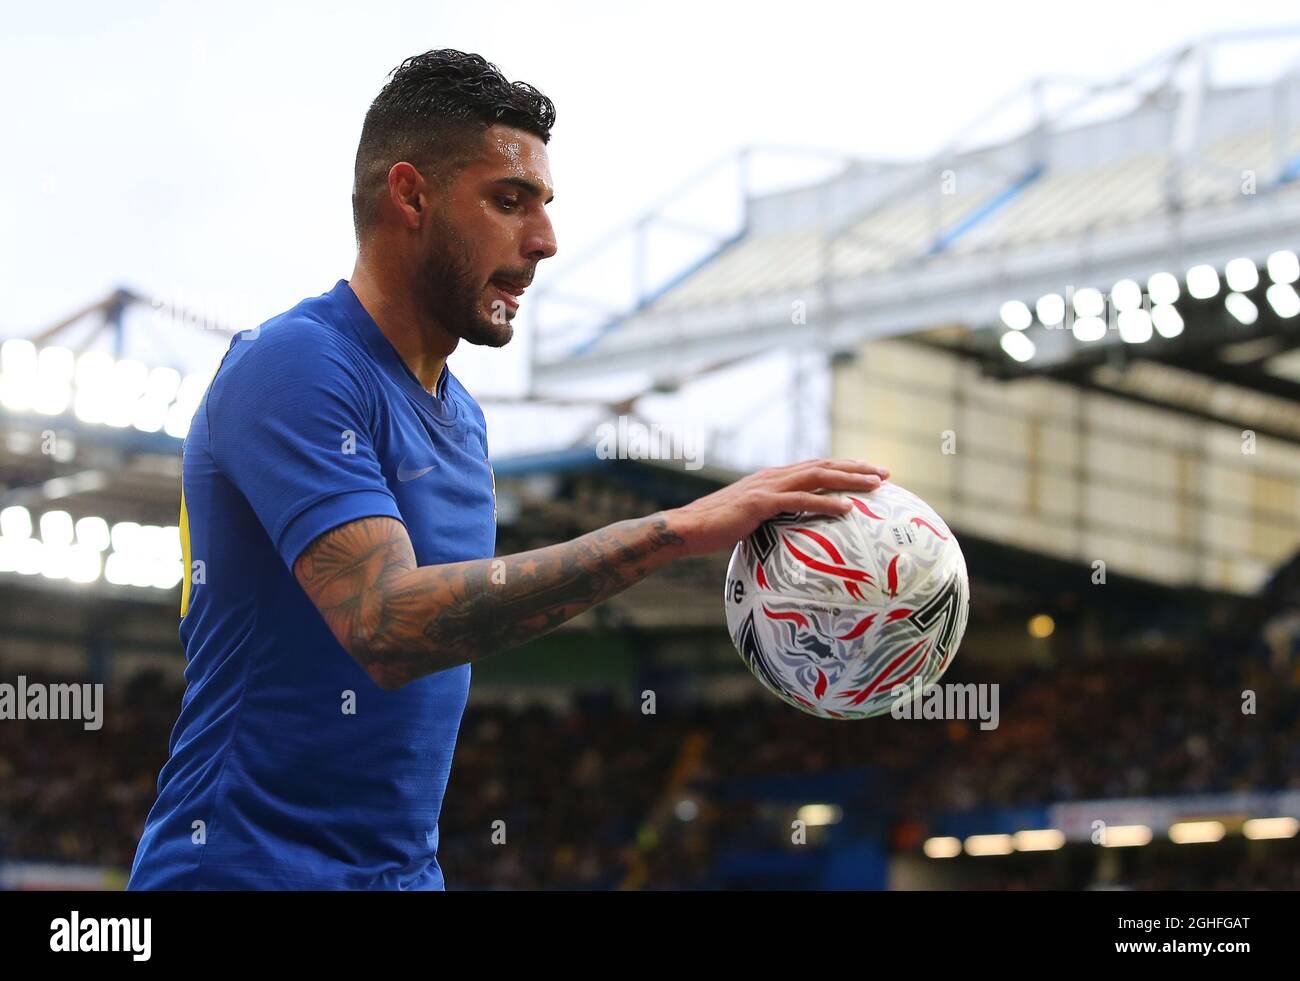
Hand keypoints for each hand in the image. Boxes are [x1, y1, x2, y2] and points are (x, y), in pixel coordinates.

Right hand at [665, 458, 889, 557]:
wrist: (687, 529)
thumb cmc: (715, 529)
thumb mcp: (748, 519)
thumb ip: (769, 517)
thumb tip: (787, 530)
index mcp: (772, 478)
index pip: (815, 467)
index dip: (843, 467)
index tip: (869, 472)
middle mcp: (772, 476)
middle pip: (823, 465)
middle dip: (856, 468)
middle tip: (886, 474)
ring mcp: (767, 487)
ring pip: (817, 477)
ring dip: (849, 479)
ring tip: (875, 484)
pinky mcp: (760, 503)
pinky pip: (801, 501)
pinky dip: (827, 503)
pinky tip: (848, 509)